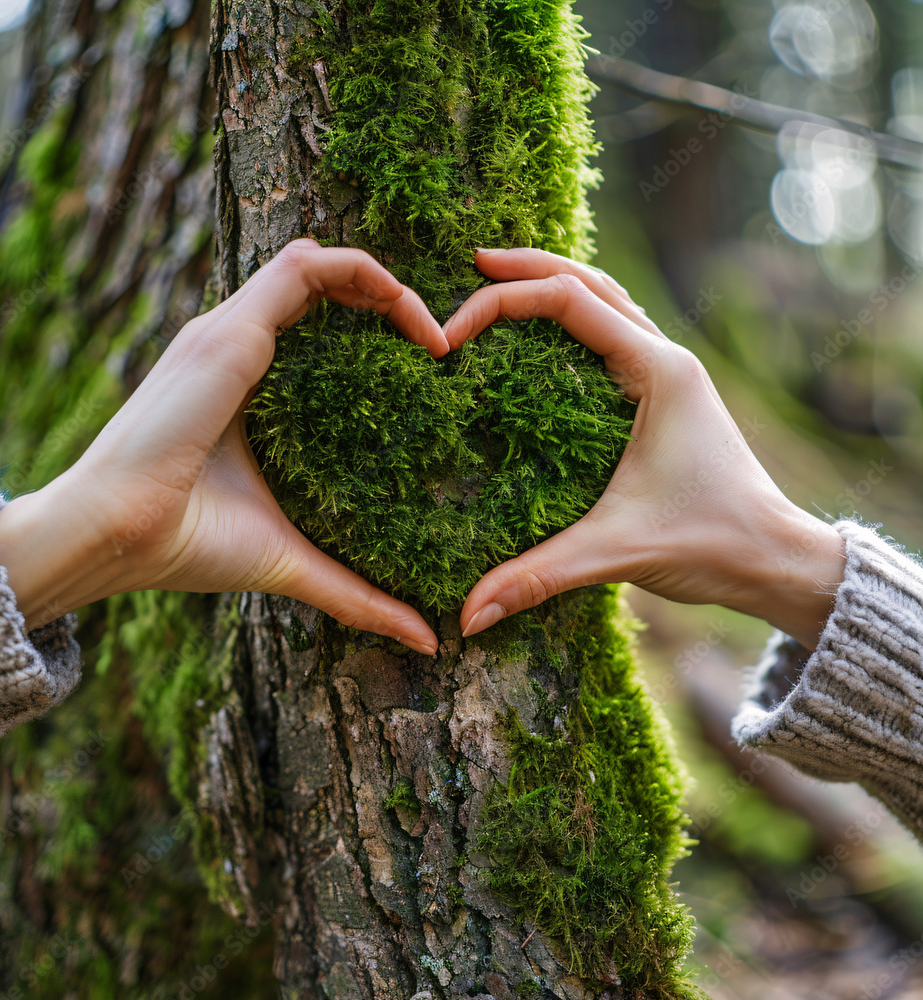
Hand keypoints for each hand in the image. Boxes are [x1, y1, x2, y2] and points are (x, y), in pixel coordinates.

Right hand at [0, 240, 447, 654]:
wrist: (117, 536)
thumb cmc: (190, 546)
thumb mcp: (294, 561)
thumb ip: (358, 594)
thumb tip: (428, 639)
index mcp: (249, 388)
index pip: (316, 332)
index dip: (373, 331)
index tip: (431, 372)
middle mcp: (239, 349)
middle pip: (321, 290)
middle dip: (387, 301)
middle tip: (442, 347)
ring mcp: (231, 334)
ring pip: (315, 265)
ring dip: (384, 282)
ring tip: (437, 333)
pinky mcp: (230, 333)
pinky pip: (304, 269)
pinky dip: (363, 273)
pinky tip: (409, 313)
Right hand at [445, 248, 846, 650]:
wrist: (777, 559)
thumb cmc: (714, 542)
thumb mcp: (615, 552)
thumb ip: (536, 576)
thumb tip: (466, 617)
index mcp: (658, 371)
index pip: (570, 302)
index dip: (504, 304)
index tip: (452, 332)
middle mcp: (666, 358)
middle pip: (589, 282)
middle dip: (528, 268)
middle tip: (473, 263)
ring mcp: (668, 374)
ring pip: (606, 302)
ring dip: (555, 285)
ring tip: (501, 282)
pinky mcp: (665, 396)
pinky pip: (614, 336)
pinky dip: (575, 321)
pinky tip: (544, 339)